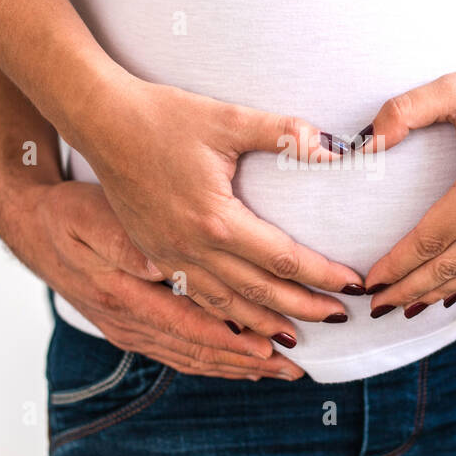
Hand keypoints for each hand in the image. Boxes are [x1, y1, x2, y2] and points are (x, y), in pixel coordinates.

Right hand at [0, 180, 305, 379]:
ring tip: (280, 371)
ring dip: (237, 366)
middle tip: (296, 368)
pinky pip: (178, 353)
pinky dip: (213, 361)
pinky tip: (239, 364)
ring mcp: (127, 329)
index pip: (191, 326)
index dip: (236, 339)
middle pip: (199, 351)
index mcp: (124, 293)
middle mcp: (127, 321)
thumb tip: (157, 267)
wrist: (31, 225)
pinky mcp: (128, 328)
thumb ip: (124, 242)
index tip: (276, 344)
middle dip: (250, 361)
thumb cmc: (70, 211)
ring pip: (191, 358)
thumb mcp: (92, 214)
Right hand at [71, 76, 364, 347]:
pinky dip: (224, 321)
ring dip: (265, 326)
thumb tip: (333, 150)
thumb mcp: (227, 119)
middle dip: (305, 309)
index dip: (323, 276)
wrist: (101, 121)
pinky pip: (195, 301)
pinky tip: (242, 328)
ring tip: (296, 341)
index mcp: (216, 220)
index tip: (353, 286)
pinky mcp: (155, 254)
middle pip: (259, 293)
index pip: (283, 260)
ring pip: (225, 308)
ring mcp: (169, 257)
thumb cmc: (163, 115)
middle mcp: (191, 249)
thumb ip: (283, 133)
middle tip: (341, 319)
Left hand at [361, 40, 455, 315]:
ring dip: (442, 291)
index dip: (396, 265)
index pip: (428, 240)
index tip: (370, 281)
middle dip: (411, 290)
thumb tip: (362, 143)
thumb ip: (401, 112)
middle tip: (379, 305)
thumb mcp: (454, 88)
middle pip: (451, 267)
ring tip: (410, 302)